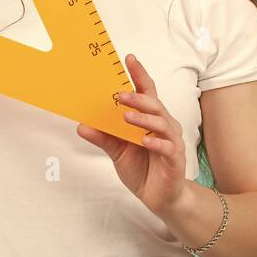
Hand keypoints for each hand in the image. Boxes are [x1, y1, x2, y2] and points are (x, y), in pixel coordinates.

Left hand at [76, 53, 187, 217]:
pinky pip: (168, 147)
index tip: (130, 58)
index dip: (139, 74)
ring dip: (144, 118)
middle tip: (119, 94)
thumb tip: (81, 125)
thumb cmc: (142, 170)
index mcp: (149, 119)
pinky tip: (145, 141)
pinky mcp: (175, 159)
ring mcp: (171, 142)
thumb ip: (103, 138)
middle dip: (137, 97)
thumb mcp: (117, 152)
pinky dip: (156, 142)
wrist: (160, 199)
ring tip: (127, 116)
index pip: (147, 91)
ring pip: (162, 123)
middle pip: (154, 104)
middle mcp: (163, 126)